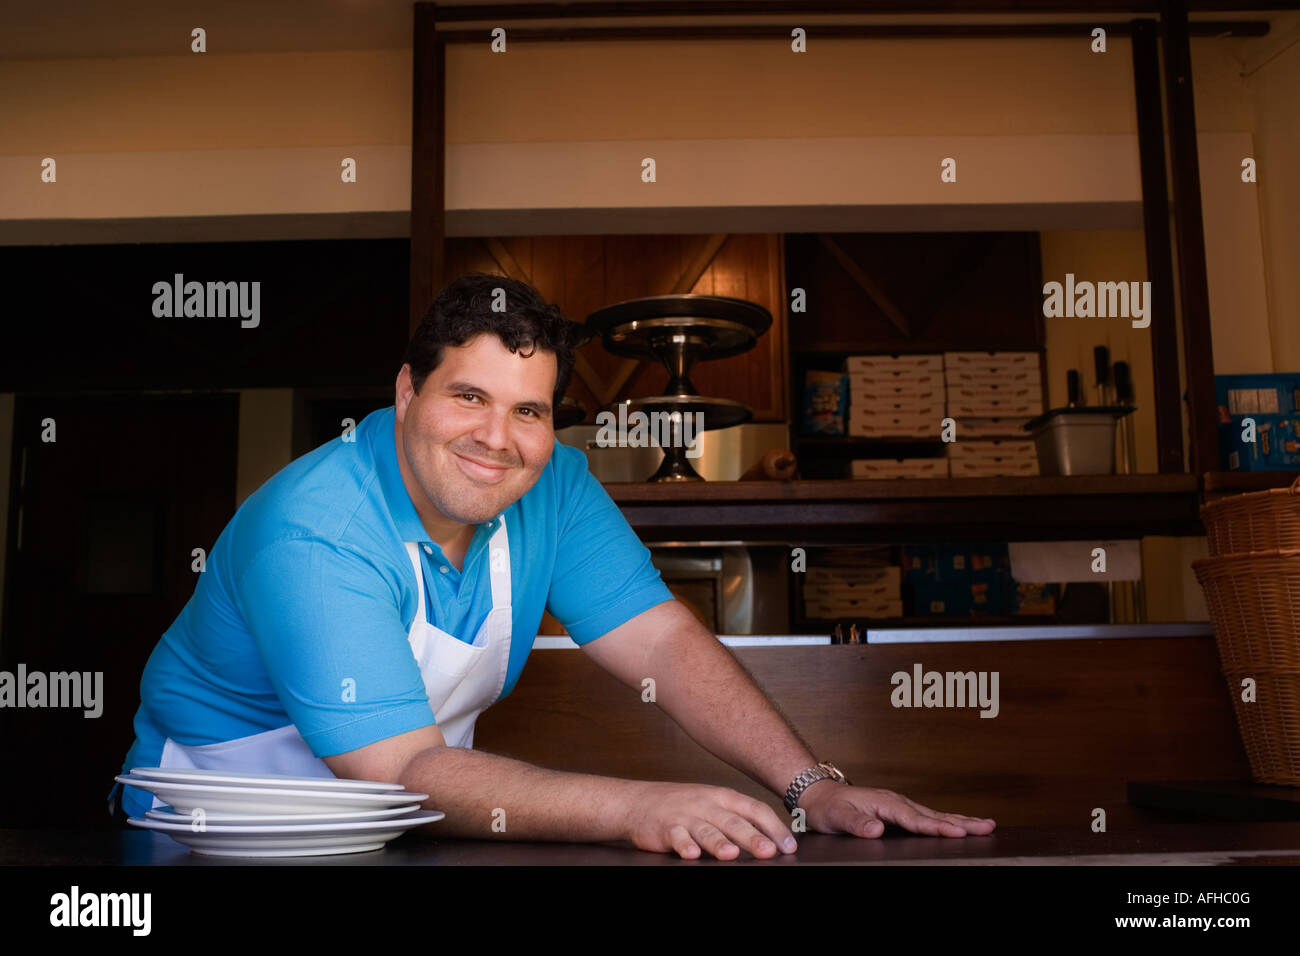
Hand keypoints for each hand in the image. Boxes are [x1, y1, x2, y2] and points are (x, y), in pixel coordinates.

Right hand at [621, 781, 797, 859]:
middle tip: (770, 851)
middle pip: (733, 821)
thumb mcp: (710, 804)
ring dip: (719, 842)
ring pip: (706, 829)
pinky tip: (692, 854)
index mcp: (722, 797)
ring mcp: (685, 815)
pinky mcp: (665, 828)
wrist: (636, 801)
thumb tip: (770, 837)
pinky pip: (677, 837)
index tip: (789, 845)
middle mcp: (706, 804)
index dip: (774, 826)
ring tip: (732, 854)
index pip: (754, 809)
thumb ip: (735, 818)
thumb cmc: (679, 805)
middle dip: (752, 836)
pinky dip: (684, 846)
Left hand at [799, 779, 995, 837]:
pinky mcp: (897, 810)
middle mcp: (895, 801)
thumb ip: (856, 824)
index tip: (959, 832)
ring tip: (985, 826)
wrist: (817, 795)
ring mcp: (898, 804)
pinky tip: (957, 825)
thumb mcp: (836, 817)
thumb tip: (878, 828)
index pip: (915, 819)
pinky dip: (945, 820)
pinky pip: (926, 816)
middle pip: (933, 814)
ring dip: (959, 820)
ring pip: (933, 814)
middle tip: (988, 827)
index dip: (936, 826)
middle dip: (961, 821)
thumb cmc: (826, 807)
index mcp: (884, 802)